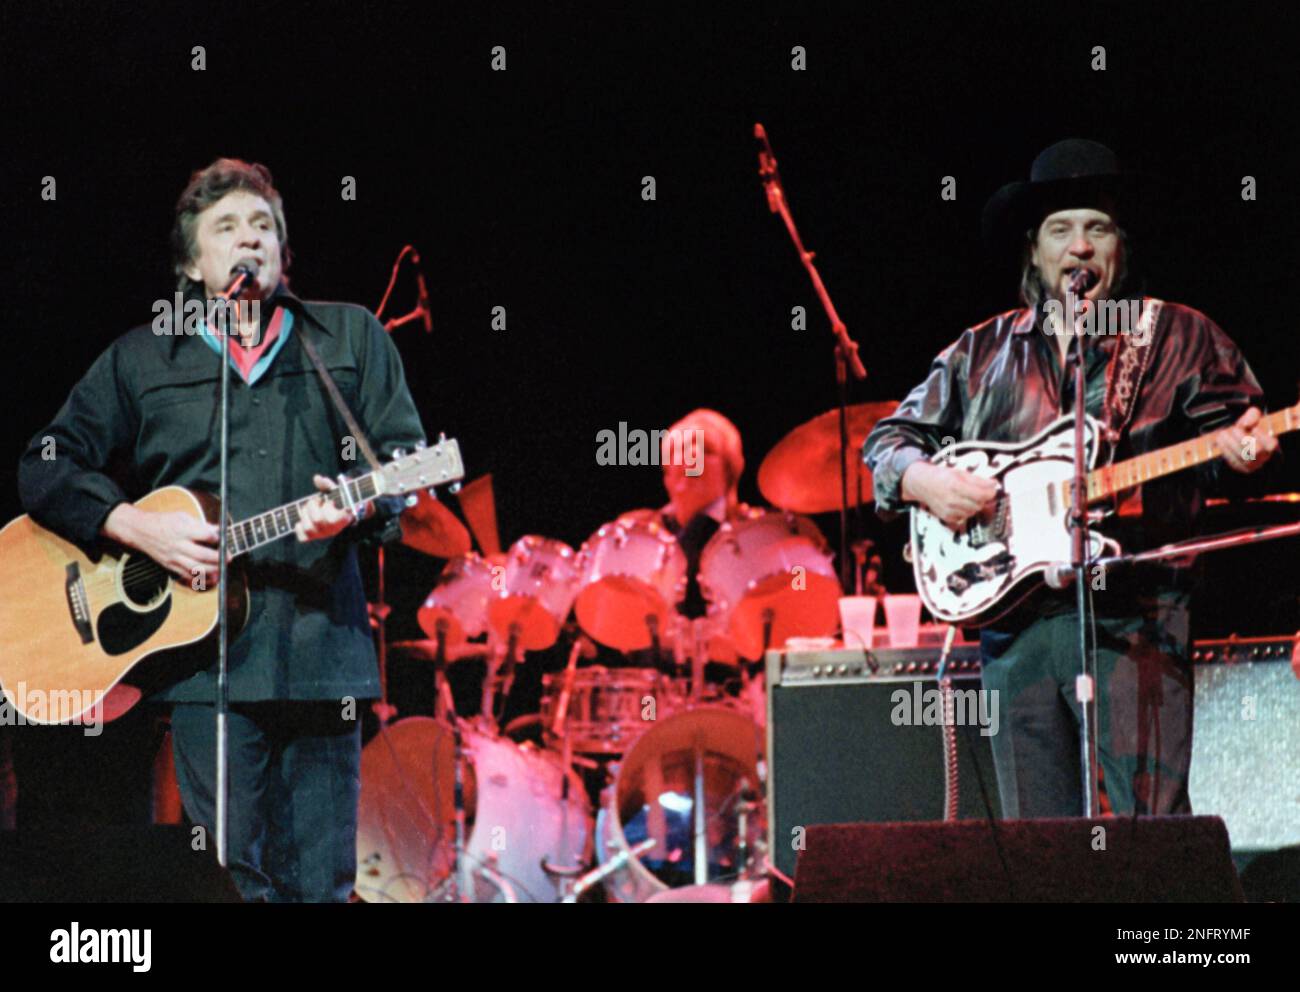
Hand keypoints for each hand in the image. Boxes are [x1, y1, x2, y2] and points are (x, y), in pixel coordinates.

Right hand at [104, 503, 220, 586]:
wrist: (140, 531)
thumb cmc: (163, 522)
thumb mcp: (182, 516)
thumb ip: (201, 524)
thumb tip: (218, 530)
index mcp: (182, 530)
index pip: (203, 535)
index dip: (216, 538)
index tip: (222, 538)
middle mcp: (177, 545)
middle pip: (201, 555)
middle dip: (218, 558)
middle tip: (229, 557)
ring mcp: (173, 557)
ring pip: (195, 568)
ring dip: (211, 571)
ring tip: (222, 569)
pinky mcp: (170, 566)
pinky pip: (186, 576)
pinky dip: (199, 580)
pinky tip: (210, 580)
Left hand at [295, 474, 355, 541]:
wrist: (337, 518)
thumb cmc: (338, 503)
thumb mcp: (336, 493)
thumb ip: (328, 485)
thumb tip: (317, 478)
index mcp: (343, 519)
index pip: (339, 516)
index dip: (337, 510)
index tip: (337, 504)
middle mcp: (333, 530)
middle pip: (317, 519)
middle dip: (313, 505)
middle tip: (317, 500)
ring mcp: (322, 535)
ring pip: (308, 527)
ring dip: (305, 513)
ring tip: (309, 508)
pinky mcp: (311, 538)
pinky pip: (302, 537)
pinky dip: (299, 527)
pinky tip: (304, 519)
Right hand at [902, 459, 999, 530]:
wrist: (923, 484)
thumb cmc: (940, 477)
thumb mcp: (960, 473)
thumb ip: (978, 479)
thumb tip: (993, 484)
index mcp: (956, 485)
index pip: (982, 494)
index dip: (991, 492)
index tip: (992, 489)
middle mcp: (952, 499)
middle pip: (979, 504)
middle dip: (982, 498)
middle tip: (980, 492)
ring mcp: (949, 510)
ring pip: (973, 511)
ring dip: (975, 505)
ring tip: (968, 496)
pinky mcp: (947, 517)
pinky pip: (965, 517)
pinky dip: (966, 511)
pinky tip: (961, 503)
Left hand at [1217, 407, 1277, 473]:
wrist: (1239, 441)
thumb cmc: (1249, 429)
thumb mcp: (1253, 420)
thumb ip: (1253, 415)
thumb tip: (1246, 423)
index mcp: (1270, 445)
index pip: (1271, 444)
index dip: (1262, 436)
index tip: (1253, 428)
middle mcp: (1263, 456)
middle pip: (1256, 451)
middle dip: (1244, 439)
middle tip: (1234, 429)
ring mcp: (1252, 464)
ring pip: (1243, 456)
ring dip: (1231, 443)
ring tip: (1223, 433)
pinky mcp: (1240, 468)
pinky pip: (1233, 461)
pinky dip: (1225, 449)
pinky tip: (1220, 441)